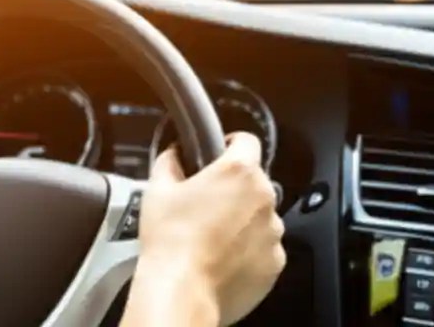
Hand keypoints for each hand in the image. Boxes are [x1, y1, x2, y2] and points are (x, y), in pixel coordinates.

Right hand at [126, 133, 285, 326]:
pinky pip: (265, 248)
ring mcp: (273, 231)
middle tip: (207, 205)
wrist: (182, 292)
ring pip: (261, 216)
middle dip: (234, 190)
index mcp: (240, 172)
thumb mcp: (158, 190)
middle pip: (254, 182)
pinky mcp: (275, 261)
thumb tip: (175, 154)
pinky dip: (250, 251)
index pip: (247, 141)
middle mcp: (264, 197)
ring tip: (214, 238)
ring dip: (244, 221)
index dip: (231, 145)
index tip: (219, 154)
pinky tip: (224, 259)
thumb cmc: (170, 240)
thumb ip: (170, 162)